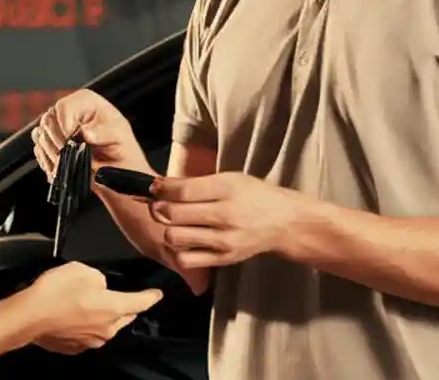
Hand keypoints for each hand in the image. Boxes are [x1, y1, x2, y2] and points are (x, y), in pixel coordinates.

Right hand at [23, 262, 162, 353]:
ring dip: (100, 316)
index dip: (151, 296)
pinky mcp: (74, 347)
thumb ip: (98, 278)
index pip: (141, 302)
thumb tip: (99, 286)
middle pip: (124, 316)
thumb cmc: (54, 292)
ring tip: (84, 302)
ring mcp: (90, 341)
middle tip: (118, 296)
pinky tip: (70, 314)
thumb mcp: (83, 270)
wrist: (28, 316)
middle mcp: (106, 329)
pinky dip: (83, 325)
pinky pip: (86, 334)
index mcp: (114, 308)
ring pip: (105, 326)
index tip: (157, 295)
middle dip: (124, 306)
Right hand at [32, 89, 149, 182]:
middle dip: (57, 144)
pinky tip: (62, 170)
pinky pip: (39, 150)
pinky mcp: (49, 143)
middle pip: (48, 121)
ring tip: (69, 167)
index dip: (64, 125)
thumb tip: (86, 132)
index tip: (71, 143)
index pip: (64, 107)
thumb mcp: (121, 138)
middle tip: (69, 159)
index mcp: (86, 102)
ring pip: (40, 136)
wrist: (115, 171)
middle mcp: (68, 111)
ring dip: (52, 155)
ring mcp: (57, 127)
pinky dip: (48, 162)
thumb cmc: (121, 149)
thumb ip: (105, 133)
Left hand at [149, 172, 295, 268]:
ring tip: (173, 223)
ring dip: (167, 229)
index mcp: (227, 189)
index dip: (161, 188)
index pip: (183, 190)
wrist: (284, 223)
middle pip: (173, 214)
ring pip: (175, 238)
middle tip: (159, 204)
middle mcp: (225, 215)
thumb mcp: (230, 179)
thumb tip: (160, 185)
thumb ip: (196, 183)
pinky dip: (177, 250)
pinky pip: (186, 259)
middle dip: (158, 208)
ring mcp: (224, 241)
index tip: (154, 187)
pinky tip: (183, 241)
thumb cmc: (255, 196)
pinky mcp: (223, 259)